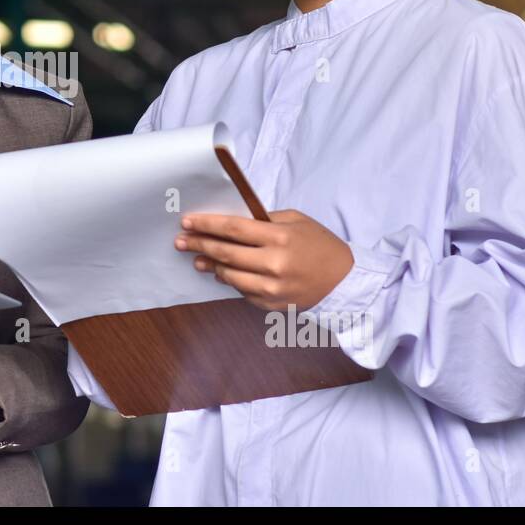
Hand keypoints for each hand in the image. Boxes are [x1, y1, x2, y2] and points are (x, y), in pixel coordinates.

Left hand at [174, 210, 353, 310]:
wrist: (344, 280)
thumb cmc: (319, 244)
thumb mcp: (295, 221)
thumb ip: (263, 220)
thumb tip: (230, 221)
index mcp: (280, 237)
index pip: (234, 228)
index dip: (207, 224)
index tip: (187, 221)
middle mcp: (274, 263)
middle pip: (226, 252)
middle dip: (199, 245)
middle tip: (180, 241)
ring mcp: (273, 287)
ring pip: (230, 275)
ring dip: (210, 266)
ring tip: (196, 258)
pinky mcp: (272, 304)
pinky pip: (242, 291)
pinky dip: (229, 281)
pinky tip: (220, 273)